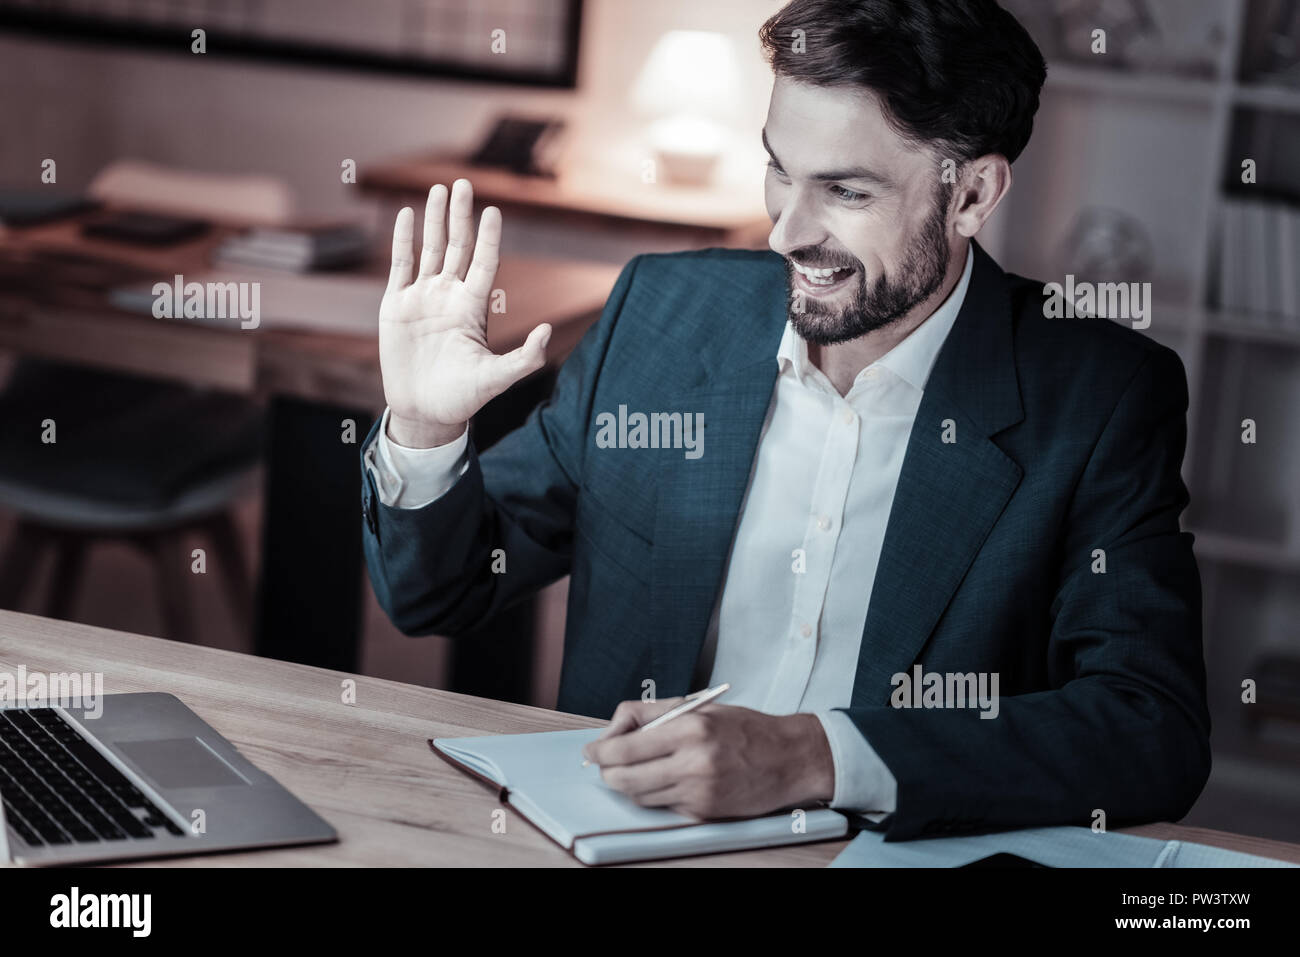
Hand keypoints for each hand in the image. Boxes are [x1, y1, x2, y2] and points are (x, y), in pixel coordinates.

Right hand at [378, 179, 550, 447]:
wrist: (424, 413)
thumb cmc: (462, 398)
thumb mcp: (497, 378)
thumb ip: (525, 358)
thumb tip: (548, 331)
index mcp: (473, 308)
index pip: (483, 263)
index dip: (488, 237)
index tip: (494, 210)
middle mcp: (449, 296)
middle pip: (457, 247)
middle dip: (460, 216)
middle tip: (463, 183)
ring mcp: (422, 298)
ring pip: (430, 249)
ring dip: (434, 219)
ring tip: (438, 189)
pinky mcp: (395, 306)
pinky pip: (400, 265)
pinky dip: (402, 239)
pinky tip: (404, 214)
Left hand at [581, 699, 835, 818]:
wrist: (789, 759)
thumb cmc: (744, 728)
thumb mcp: (698, 707)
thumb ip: (651, 714)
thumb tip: (612, 730)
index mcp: (690, 729)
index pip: (625, 748)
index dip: (599, 751)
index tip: (592, 750)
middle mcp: (693, 763)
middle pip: (624, 778)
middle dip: (607, 772)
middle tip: (605, 763)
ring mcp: (698, 792)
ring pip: (639, 796)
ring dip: (629, 784)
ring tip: (635, 768)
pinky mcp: (703, 813)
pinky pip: (663, 806)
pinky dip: (657, 794)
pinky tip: (670, 778)